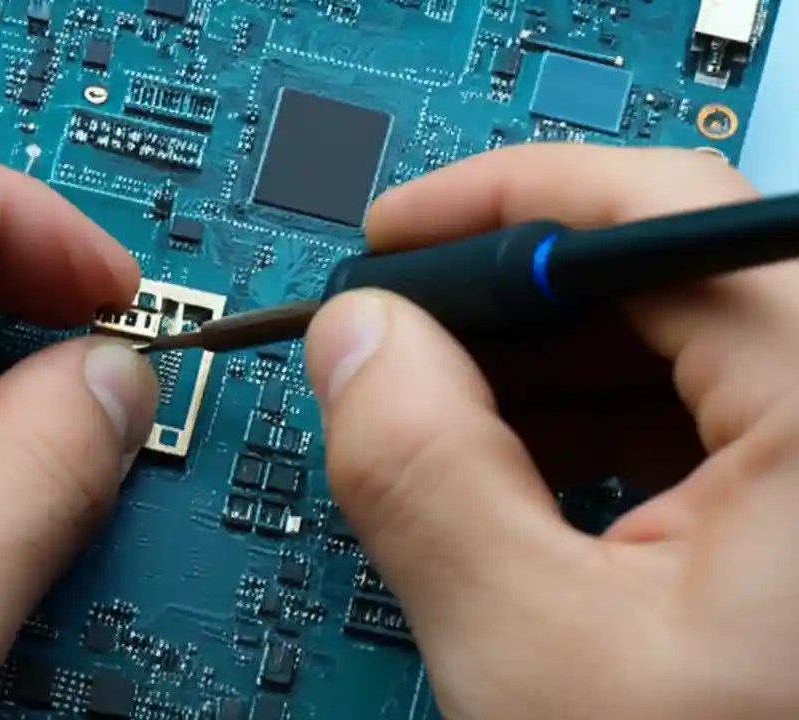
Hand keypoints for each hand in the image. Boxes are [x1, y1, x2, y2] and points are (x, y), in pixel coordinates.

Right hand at [305, 145, 798, 718]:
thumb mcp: (539, 653)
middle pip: (662, 274)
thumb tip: (356, 346)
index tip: (394, 237)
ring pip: (684, 343)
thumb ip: (422, 474)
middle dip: (506, 309)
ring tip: (455, 437)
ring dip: (549, 375)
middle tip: (399, 355)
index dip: (496, 204)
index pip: (654, 208)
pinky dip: (610, 429)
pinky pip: (717, 412)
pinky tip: (544, 485)